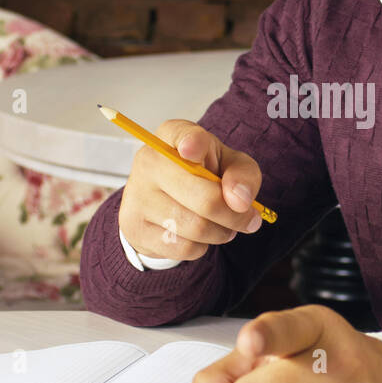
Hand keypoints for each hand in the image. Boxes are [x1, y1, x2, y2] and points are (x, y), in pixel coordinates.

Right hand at [118, 119, 263, 261]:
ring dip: (220, 232)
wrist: (164, 199)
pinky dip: (201, 246)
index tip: (193, 149)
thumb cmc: (202, 174)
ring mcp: (137, 195)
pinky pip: (182, 247)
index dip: (191, 143)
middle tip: (247, 219)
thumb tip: (240, 201)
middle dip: (235, 216)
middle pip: (204, 198)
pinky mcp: (134, 226)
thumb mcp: (230, 164)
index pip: (183, 136)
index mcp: (173, 135)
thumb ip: (243, 174)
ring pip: (196, 227)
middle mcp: (150, 161)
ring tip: (222, 225)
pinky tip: (198, 235)